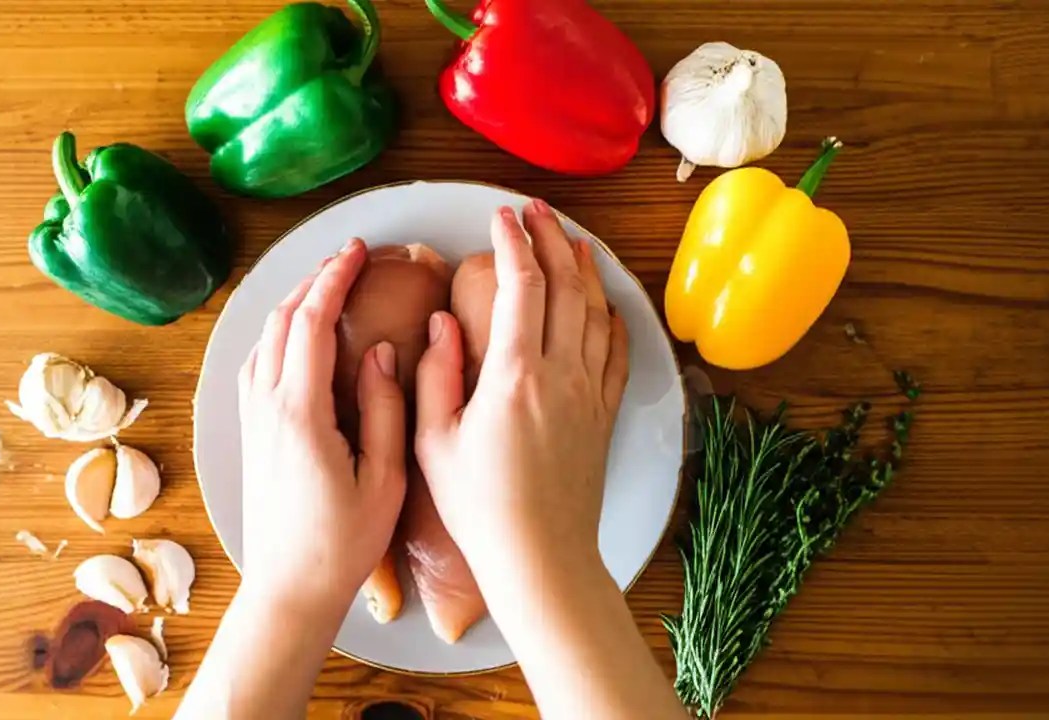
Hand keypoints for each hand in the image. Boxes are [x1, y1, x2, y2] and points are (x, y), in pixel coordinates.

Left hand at [236, 238, 406, 608]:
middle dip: (314, 279)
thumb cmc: (342, 543)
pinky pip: (257, 364)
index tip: (359, 250)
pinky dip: (277, 334)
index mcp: (301, 412)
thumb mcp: (384, 477)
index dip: (335, 277)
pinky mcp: (251, 434)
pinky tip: (296, 336)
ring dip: (293, 303)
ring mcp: (253, 419)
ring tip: (326, 286)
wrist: (289, 589)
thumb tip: (379, 351)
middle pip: (281, 320)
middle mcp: (266, 407)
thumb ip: (383, 408)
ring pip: (263, 339)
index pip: (312, 322)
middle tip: (348, 257)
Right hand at [414, 200, 628, 582]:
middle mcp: (560, 373)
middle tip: (535, 210)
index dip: (511, 242)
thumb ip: (435, 373)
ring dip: (584, 267)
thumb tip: (442, 321)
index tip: (499, 217)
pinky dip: (612, 318)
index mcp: (514, 373)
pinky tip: (606, 304)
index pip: (521, 283)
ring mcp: (589, 392)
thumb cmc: (479, 505)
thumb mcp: (432, 440)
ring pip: (595, 310)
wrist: (540, 555)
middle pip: (565, 284)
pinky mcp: (603, 415)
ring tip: (573, 238)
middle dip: (551, 237)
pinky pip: (616, 353)